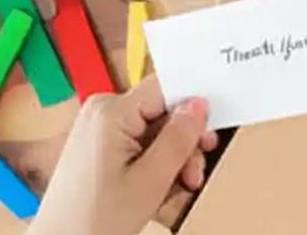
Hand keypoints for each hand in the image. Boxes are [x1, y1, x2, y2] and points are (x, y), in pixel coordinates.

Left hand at [29, 76, 217, 234]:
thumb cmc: (95, 218)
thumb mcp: (151, 180)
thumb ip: (178, 138)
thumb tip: (199, 104)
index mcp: (111, 111)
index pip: (166, 88)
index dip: (193, 108)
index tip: (210, 131)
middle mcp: (103, 111)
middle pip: (163, 112)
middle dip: (183, 143)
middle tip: (194, 172)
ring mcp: (99, 128)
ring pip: (155, 130)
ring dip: (173, 157)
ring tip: (179, 186)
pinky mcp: (99, 144)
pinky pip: (139, 142)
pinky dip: (155, 162)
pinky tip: (160, 185)